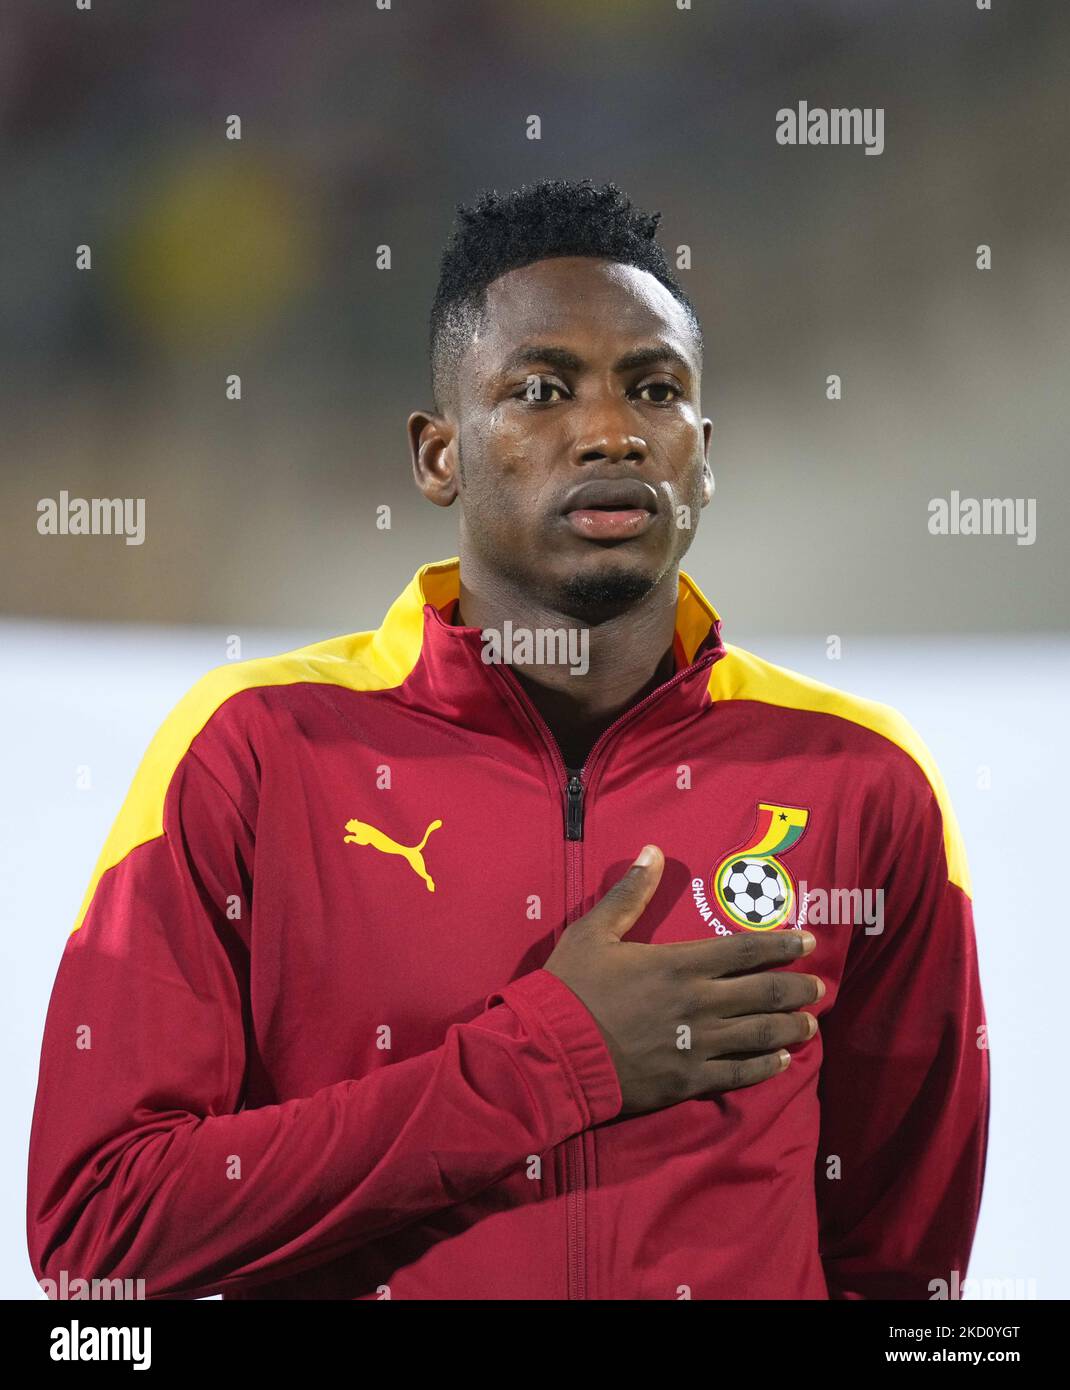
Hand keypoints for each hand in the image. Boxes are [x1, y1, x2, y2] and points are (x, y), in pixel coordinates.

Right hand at [544, 844, 822, 1114]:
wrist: (552, 1051)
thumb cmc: (571, 987)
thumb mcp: (594, 931)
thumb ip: (629, 893)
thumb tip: (653, 850)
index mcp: (680, 963)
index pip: (747, 951)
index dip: (783, 945)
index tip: (808, 941)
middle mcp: (699, 1002)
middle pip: (765, 993)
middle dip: (798, 989)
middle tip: (818, 987)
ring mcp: (697, 1044)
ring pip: (761, 1035)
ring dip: (791, 1027)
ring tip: (809, 1025)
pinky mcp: (689, 1079)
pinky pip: (739, 1074)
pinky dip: (766, 1067)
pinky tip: (780, 1061)